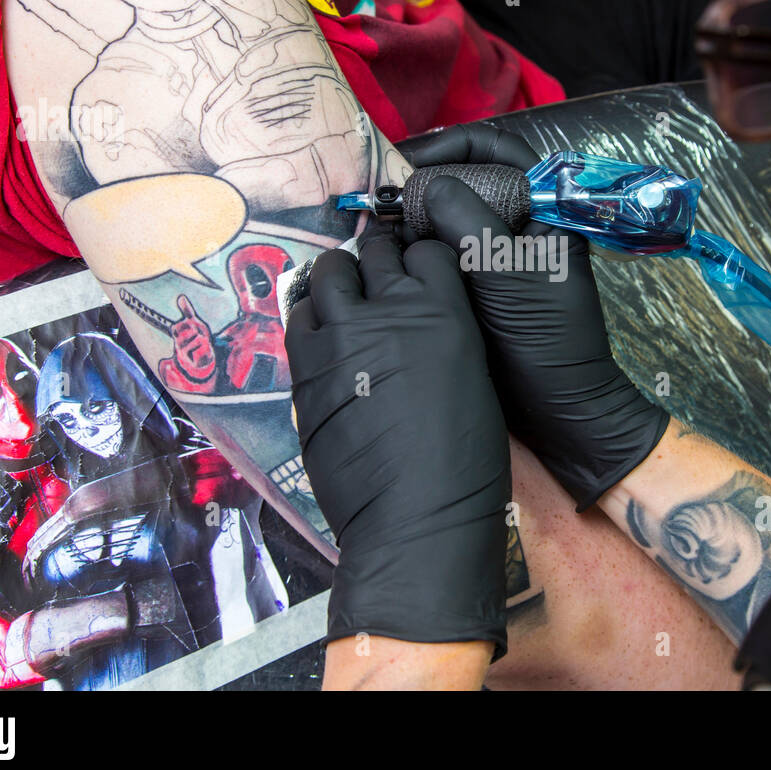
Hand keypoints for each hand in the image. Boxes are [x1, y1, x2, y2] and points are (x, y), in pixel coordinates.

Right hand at [170, 294, 215, 381]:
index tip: (191, 325)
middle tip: (199, 335)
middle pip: (187, 332)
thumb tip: (181, 297)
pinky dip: (206, 346)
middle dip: (196, 331)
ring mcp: (185, 354)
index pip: (175, 328)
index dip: (184, 325)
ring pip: (196, 340)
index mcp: (178, 336)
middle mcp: (179, 345)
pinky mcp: (193, 361)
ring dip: (202, 339)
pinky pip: (202, 349)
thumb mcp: (194, 323)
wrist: (204, 356)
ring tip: (203, 341)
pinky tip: (206, 348)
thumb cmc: (197, 337)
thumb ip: (187, 311)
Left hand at [285, 228, 510, 655]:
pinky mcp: (304, 364)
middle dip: (376, 260)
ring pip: (328, 272)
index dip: (421, 260)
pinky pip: (298, 316)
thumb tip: (421, 318)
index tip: (418, 272)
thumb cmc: (465, 461)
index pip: (426, 251)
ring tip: (345, 302)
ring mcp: (339, 335)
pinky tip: (323, 336)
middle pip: (372, 251)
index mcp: (444, 312)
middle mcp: (389, 310)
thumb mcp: (472, 377)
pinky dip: (311, 316)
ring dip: (338, 281)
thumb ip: (443, 332)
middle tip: (377, 280)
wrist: (414, 518)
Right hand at [397, 125, 669, 509]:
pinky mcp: (477, 287)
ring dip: (411, 218)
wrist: (562, 415)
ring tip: (374, 228)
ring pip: (447, 217)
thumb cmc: (548, 341)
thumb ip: (468, 221)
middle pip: (465, 179)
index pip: (496, 147)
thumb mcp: (507, 274)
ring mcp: (497, 255)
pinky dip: (412, 251)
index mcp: (545, 207)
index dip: (449, 143)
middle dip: (420, 182)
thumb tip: (425, 183)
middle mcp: (520, 222)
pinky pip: (440, 254)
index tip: (405, 160)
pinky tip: (384, 259)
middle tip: (378, 198)